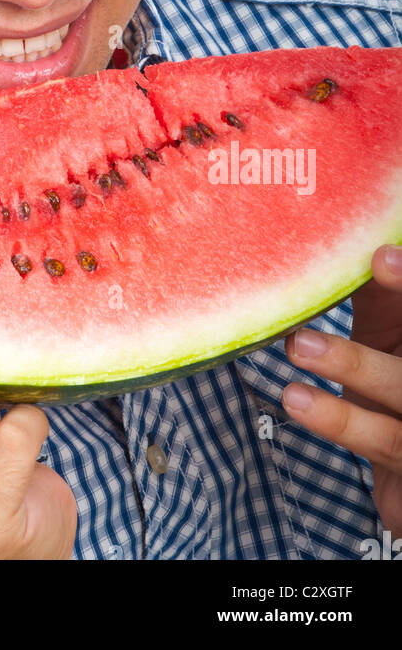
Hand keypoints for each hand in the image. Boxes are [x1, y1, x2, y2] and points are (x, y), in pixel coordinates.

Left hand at [282, 243, 401, 537]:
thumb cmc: (391, 386)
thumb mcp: (389, 337)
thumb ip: (379, 299)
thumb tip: (343, 245)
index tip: (379, 257)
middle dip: (370, 338)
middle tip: (327, 302)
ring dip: (351, 366)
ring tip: (298, 346)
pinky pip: (384, 443)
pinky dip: (338, 420)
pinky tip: (297, 399)